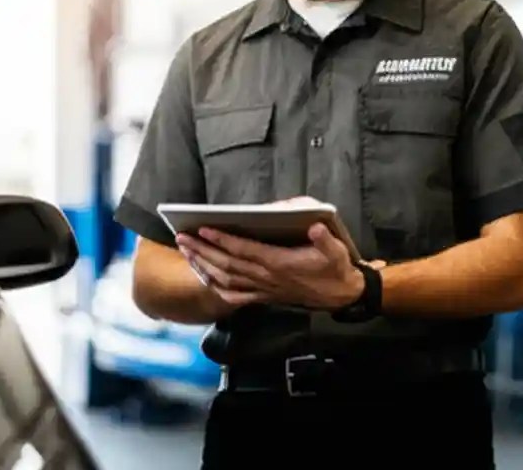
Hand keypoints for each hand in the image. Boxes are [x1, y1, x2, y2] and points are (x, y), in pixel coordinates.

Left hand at [175, 223, 366, 310]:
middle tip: (182, 237)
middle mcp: (266, 278)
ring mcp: (263, 289)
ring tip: (186, 250)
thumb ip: (325, 239)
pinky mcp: (263, 296)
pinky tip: (203, 276)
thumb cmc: (334, 268)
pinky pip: (233, 294)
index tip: (204, 229)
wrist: (340, 294)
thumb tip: (315, 227)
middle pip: (226, 264)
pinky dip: (214, 286)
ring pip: (225, 279)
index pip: (244, 250)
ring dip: (203, 265)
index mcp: (279, 263)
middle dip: (202, 250)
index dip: (223, 240)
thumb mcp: (337, 250)